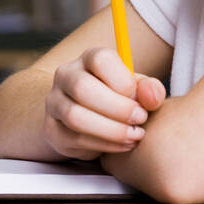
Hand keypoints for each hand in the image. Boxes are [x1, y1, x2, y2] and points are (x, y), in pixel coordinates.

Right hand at [43, 47, 166, 160]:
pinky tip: (123, 145)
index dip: (124, 81)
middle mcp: (66, 76)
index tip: (140, 99)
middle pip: (82, 88)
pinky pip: (75, 139)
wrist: (88, 118)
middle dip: (118, 108)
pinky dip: (105, 145)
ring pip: (76, 116)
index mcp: (88, 58)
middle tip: (140, 119)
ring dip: (111, 130)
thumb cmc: (117, 98)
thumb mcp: (136, 89)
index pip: (100, 60)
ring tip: (134, 135)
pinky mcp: (52, 129)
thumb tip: (151, 96)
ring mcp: (55, 102)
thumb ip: (149, 89)